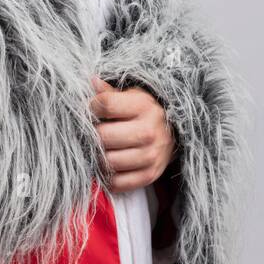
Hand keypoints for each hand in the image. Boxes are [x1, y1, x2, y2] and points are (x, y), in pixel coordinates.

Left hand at [89, 76, 176, 192]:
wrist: (172, 134)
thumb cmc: (142, 112)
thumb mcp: (130, 96)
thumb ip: (109, 92)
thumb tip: (91, 81)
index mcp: (143, 106)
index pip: (105, 104)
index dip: (91, 107)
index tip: (91, 110)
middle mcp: (149, 131)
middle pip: (104, 136)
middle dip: (92, 135)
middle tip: (92, 134)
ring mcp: (151, 155)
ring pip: (108, 161)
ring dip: (98, 157)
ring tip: (100, 150)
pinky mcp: (150, 175)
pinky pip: (118, 183)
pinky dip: (108, 178)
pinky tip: (108, 167)